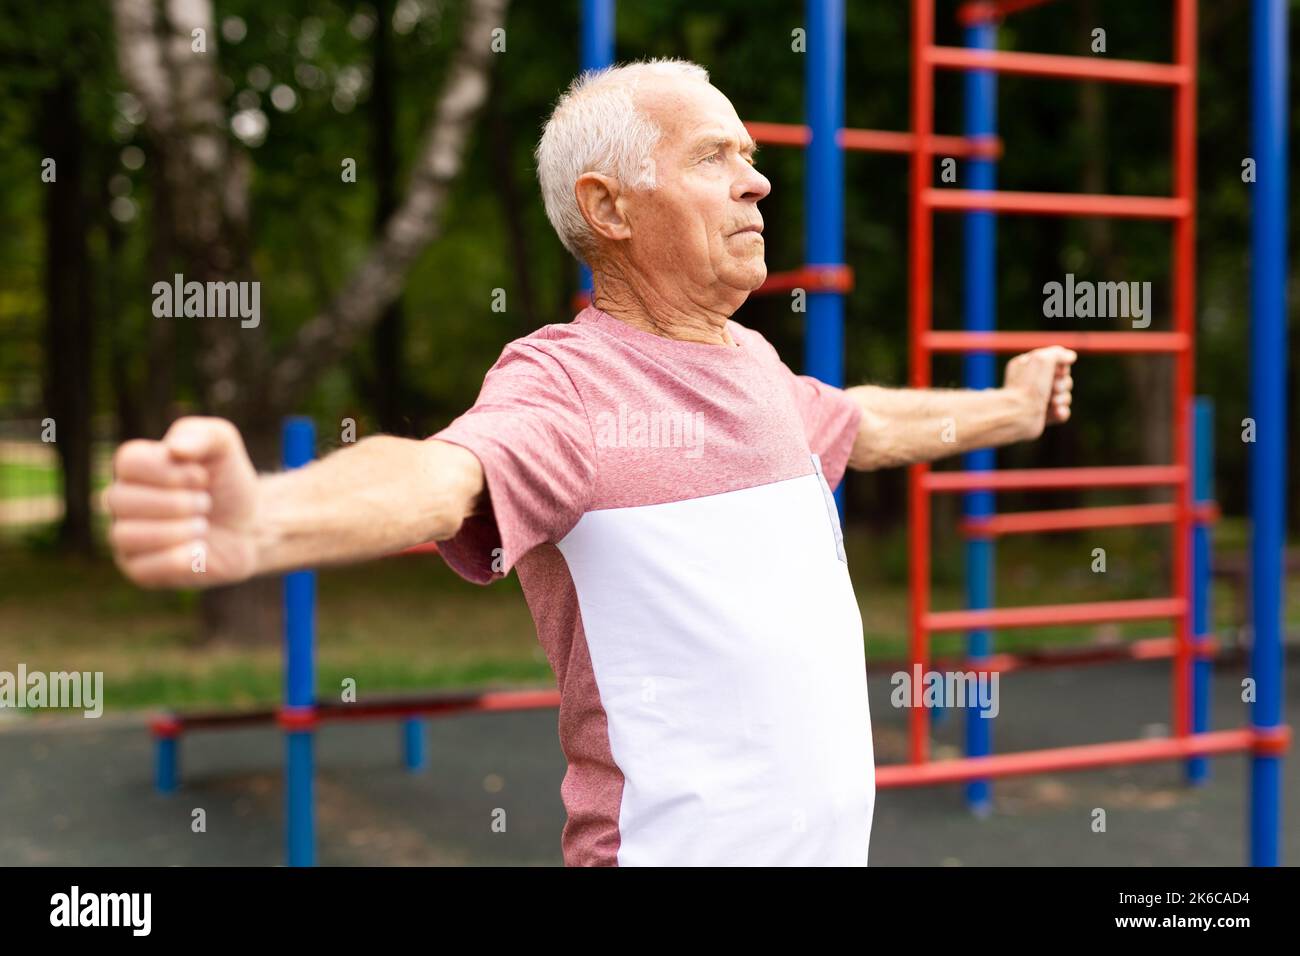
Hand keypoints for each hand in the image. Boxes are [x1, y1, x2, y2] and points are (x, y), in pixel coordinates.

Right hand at [106, 417, 259, 587]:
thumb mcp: (224, 447)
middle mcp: (123, 500)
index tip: (202, 477)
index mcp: (136, 467)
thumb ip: (202, 435)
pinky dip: (176, 558)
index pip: (128, 461)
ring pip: (125, 535)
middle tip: (206, 504)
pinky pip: (141, 568)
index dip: (170, 471)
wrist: (250, 527)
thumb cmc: (229, 484)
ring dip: (176, 530)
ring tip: (202, 526)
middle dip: (176, 502)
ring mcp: (127, 536)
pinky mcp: (140, 570)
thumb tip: (175, 449)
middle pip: (121, 499)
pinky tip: (198, 550)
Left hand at [1004, 346, 1076, 439]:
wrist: (1018, 415)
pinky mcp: (1042, 416)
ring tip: (1053, 402)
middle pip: (1062, 379)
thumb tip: (1070, 357)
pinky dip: (1061, 412)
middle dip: (1063, 384)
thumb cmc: (1028, 386)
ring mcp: (1037, 400)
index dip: (1060, 367)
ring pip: (1064, 396)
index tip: (1056, 371)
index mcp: (1027, 366)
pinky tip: (1056, 412)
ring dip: (1063, 398)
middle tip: (1055, 388)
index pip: (1054, 362)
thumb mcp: (1042, 359)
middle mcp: (1032, 383)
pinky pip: (1061, 412)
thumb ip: (1057, 353)